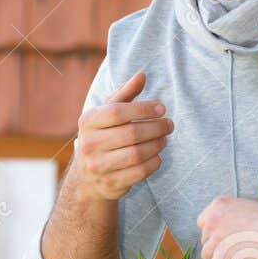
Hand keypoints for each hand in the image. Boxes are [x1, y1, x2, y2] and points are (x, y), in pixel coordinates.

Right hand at [73, 70, 173, 202]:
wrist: (88, 178)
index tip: (162, 109)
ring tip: (164, 139)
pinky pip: (140, 172)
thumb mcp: (107, 113)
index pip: (117, 112)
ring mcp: (98, 166)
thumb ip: (125, 94)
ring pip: (137, 154)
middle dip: (156, 128)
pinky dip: (154, 162)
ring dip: (157, 145)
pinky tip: (157, 155)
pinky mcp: (110, 183)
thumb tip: (142, 75)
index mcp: (88, 121)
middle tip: (169, 125)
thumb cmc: (103, 137)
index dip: (143, 109)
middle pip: (131, 133)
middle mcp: (89, 144)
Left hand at [196, 197, 257, 258]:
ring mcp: (214, 240)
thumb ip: (233, 219)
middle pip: (206, 240)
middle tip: (238, 250)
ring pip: (208, 256)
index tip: (229, 239)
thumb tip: (230, 234)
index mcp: (218, 205)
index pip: (204, 223)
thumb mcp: (249, 210)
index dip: (216, 233)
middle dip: (219, 247)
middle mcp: (212, 220)